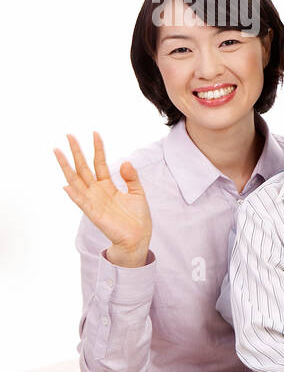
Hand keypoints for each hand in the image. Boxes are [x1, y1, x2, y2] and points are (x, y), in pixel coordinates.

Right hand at [54, 132, 151, 267]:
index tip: (95, 133)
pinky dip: (74, 194)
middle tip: (69, 135)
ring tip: (58, 152)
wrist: (137, 237)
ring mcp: (93, 201)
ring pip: (76, 180)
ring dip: (67, 167)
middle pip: (83, 168)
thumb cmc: (137, 218)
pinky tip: (66, 185)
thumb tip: (125, 161)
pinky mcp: (94, 213)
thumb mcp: (138, 193)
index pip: (100, 163)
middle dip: (76, 152)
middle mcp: (97, 191)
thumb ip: (131, 177)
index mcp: (107, 186)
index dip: (98, 148)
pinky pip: (81, 202)